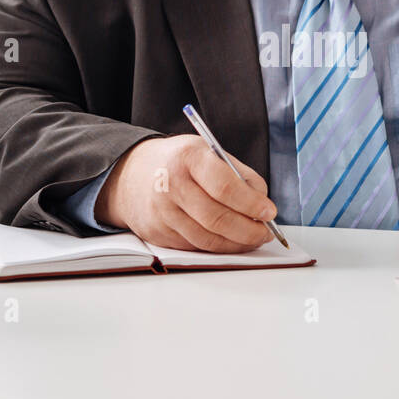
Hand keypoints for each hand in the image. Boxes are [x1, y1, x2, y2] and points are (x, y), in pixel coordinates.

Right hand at [93, 135, 276, 252]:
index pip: (225, 187)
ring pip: (207, 239)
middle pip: (217, 219)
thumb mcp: (206, 151)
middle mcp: (171, 186)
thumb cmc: (177, 162)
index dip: (251, 204)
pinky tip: (230, 241)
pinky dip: (217, 247)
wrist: (129, 174)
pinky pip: (195, 246)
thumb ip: (237, 174)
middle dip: (249, 231)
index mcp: (188, 158)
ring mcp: (162, 213)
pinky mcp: (157, 234)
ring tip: (253, 239)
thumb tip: (262, 203)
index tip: (269, 212)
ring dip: (237, 244)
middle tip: (266, 232)